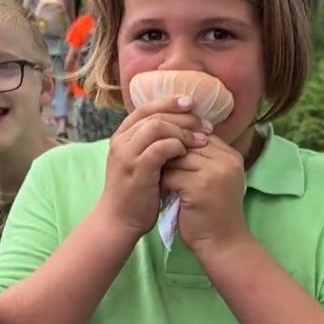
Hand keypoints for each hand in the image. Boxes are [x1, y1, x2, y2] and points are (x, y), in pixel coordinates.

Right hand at [96, 96, 209, 239]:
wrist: (119, 221)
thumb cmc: (135, 193)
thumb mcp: (140, 162)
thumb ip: (152, 144)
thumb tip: (181, 126)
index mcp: (121, 136)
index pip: (146, 108)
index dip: (170, 102)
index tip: (192, 104)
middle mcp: (120, 141)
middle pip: (154, 114)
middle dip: (183, 117)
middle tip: (205, 125)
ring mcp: (126, 154)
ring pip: (157, 127)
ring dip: (183, 131)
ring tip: (201, 140)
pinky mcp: (137, 169)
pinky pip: (160, 148)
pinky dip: (177, 147)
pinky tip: (188, 153)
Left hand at [160, 134, 249, 255]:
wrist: (223, 243)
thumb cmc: (212, 212)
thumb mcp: (214, 179)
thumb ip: (201, 159)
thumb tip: (172, 137)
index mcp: (231, 155)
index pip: (197, 134)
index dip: (178, 145)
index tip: (168, 159)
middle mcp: (226, 159)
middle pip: (185, 143)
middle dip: (168, 156)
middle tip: (158, 169)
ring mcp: (215, 171)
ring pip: (175, 157)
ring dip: (163, 169)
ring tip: (159, 181)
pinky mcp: (200, 185)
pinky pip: (170, 175)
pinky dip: (163, 184)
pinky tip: (162, 194)